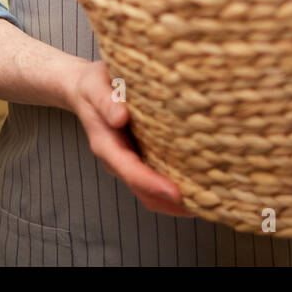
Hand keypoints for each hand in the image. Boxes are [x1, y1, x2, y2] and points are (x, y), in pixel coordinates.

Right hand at [68, 60, 192, 217]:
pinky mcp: (139, 158)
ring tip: (208, 203)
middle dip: (171, 203)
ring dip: (175, 203)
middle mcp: (118, 160)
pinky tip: (197, 186)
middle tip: (205, 206)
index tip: (177, 193)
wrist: (83, 89)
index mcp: (106, 145)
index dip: (153, 184)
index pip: (131, 171)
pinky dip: (174, 189)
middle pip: (144, 192)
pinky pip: (155, 182)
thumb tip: (121, 116)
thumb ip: (106, 100)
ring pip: (150, 193)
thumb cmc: (92, 85)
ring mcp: (128, 162)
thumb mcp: (95, 85)